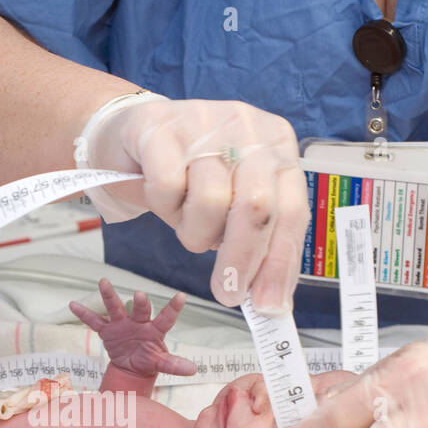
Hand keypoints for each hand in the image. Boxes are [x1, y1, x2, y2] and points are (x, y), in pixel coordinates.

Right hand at [69, 279, 195, 379]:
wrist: (131, 366)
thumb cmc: (149, 360)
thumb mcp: (160, 363)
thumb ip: (173, 364)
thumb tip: (193, 369)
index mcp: (155, 329)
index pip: (166, 318)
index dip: (173, 308)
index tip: (181, 296)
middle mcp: (139, 322)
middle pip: (140, 310)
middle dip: (139, 303)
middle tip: (140, 295)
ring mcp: (122, 324)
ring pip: (116, 308)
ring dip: (109, 296)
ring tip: (103, 282)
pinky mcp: (107, 331)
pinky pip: (94, 321)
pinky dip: (84, 314)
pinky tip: (73, 304)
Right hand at [84, 98, 304, 314]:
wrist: (134, 135)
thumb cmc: (189, 176)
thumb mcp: (233, 203)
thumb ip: (256, 242)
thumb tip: (269, 300)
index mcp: (277, 147)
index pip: (292, 212)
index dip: (281, 264)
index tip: (269, 305)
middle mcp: (248, 129)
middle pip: (256, 208)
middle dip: (241, 261)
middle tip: (227, 293)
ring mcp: (204, 122)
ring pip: (209, 202)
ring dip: (193, 233)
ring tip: (185, 224)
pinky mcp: (161, 126)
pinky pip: (167, 186)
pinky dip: (163, 206)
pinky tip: (161, 197)